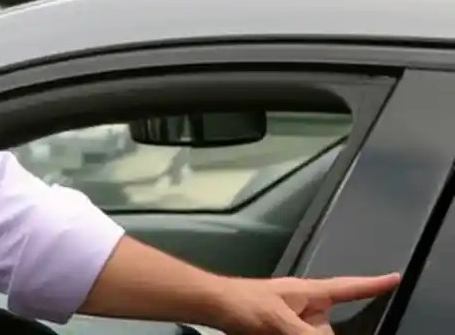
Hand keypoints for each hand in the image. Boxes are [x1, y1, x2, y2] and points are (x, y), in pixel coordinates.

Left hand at [211, 273, 400, 333]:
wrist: (212, 306)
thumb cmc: (242, 303)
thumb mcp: (281, 321)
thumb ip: (310, 334)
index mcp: (309, 293)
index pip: (348, 287)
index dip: (373, 284)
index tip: (394, 278)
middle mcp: (304, 304)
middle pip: (328, 329)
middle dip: (314, 334)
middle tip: (280, 329)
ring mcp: (290, 317)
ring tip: (267, 330)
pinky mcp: (278, 328)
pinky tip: (266, 333)